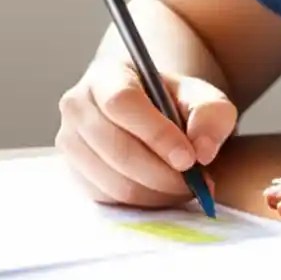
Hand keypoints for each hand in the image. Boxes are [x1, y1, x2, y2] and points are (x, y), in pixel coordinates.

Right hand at [56, 58, 236, 208]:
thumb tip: (201, 151)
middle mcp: (77, 107)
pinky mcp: (74, 173)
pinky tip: (164, 192)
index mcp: (105, 76)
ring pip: (113, 181)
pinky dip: (142, 203)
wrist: (145, 112)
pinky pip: (108, 199)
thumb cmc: (170, 101)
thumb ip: (210, 114)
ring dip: (157, 193)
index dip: (156, 135)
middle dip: (162, 174)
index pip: (122, 104)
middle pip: (116, 148)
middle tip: (196, 183)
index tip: (189, 160)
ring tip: (186, 187)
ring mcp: (70, 142)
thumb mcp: (200, 96)